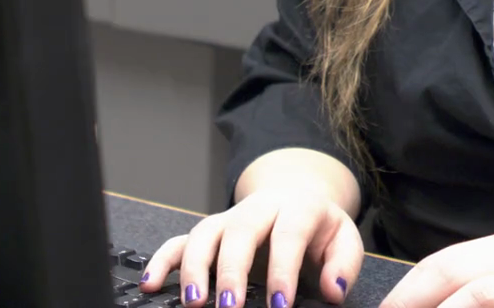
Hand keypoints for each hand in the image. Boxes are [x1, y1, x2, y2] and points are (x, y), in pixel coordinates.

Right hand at [141, 186, 362, 307]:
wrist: (297, 197)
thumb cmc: (319, 229)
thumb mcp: (343, 240)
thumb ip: (343, 265)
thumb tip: (332, 291)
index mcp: (297, 207)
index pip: (288, 234)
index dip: (283, 270)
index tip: (280, 306)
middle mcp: (258, 209)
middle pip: (239, 232)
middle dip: (232, 272)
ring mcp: (229, 219)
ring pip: (203, 234)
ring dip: (194, 268)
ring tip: (193, 303)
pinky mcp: (209, 232)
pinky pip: (179, 240)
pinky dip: (162, 258)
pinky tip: (150, 282)